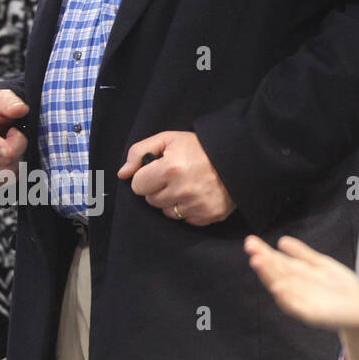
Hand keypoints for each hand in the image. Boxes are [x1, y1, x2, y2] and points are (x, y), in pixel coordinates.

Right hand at [0, 89, 29, 186]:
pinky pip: (4, 181)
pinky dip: (14, 171)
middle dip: (17, 149)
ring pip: (4, 173)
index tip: (18, 133)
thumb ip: (9, 102)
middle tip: (18, 134)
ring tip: (15, 145)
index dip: (4, 144)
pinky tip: (13, 157)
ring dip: (17, 161)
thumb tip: (20, 109)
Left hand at [118, 130, 235, 224]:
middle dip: (156, 189)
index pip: (137, 185)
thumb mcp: (167, 139)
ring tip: (183, 186)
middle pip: (151, 200)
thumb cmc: (198, 147)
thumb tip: (122, 174)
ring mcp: (197, 205)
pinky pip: (186, 220)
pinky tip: (195, 196)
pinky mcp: (210, 215)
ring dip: (170, 201)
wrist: (236, 157)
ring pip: (166, 212)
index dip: (144, 177)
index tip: (154, 172)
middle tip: (171, 178)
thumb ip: (138, 152)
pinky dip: (187, 210)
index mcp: (169, 169)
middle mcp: (183, 190)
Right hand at [244, 234, 358, 332]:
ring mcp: (300, 300)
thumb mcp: (322, 265)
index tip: (251, 241)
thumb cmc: (340, 287)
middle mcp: (293, 286)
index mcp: (295, 274)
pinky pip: (295, 307)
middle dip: (262, 262)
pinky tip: (278, 288)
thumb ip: (303, 254)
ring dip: (268, 276)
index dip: (262, 251)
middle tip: (252, 250)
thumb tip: (281, 240)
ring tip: (258, 262)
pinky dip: (286, 299)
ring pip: (280, 287)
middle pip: (274, 272)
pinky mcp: (311, 315)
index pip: (275, 260)